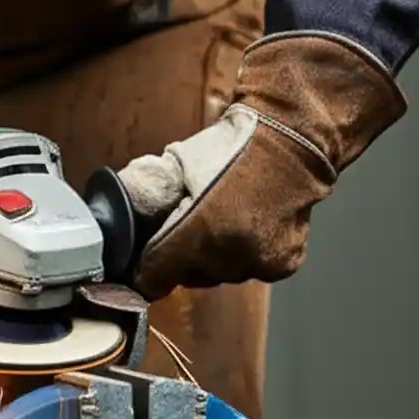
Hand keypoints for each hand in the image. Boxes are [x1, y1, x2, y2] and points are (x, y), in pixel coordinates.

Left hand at [118, 32, 406, 298]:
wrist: (291, 140)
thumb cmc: (231, 148)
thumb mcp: (177, 167)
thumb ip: (150, 200)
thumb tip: (126, 221)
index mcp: (193, 232)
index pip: (152, 278)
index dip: (145, 271)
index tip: (145, 266)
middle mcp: (225, 256)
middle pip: (189, 276)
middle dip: (184, 258)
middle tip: (191, 228)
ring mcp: (256, 262)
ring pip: (222, 275)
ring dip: (217, 257)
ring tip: (225, 221)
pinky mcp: (281, 265)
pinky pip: (253, 268)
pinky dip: (249, 253)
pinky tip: (252, 224)